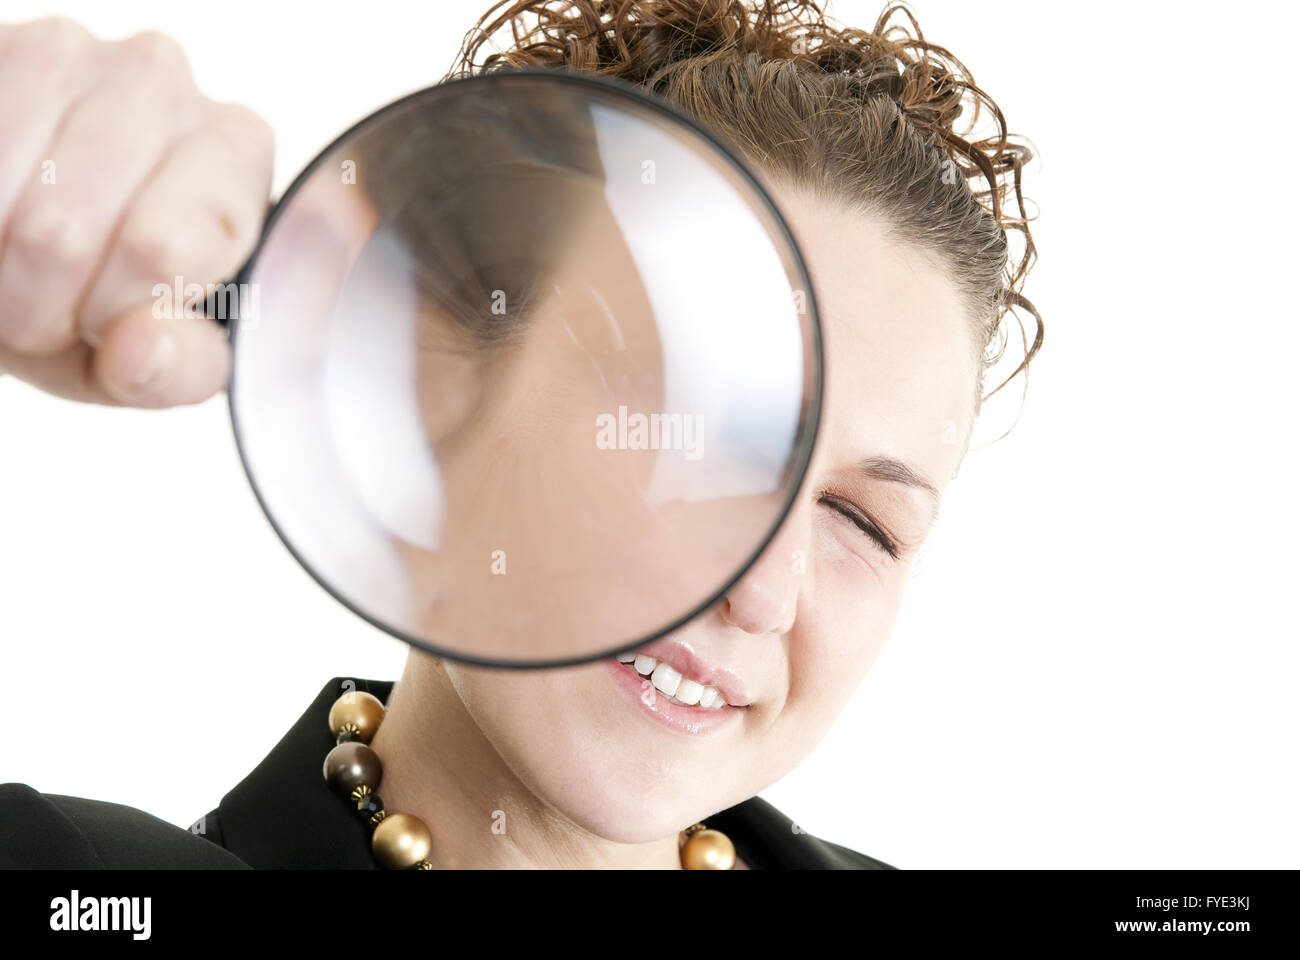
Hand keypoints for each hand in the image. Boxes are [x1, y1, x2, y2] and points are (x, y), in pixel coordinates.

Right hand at [0, 17, 273, 406]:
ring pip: (3, 206)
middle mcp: (164, 82)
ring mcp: (70, 52)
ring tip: (16, 270)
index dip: (111, 312)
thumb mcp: (156, 358)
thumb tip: (140, 347)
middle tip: (46, 309)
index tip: (107, 323)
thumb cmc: (111, 298)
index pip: (162, 251)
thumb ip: (175, 371)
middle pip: (62, 231)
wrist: (31, 252)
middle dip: (37, 304)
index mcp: (237, 149)